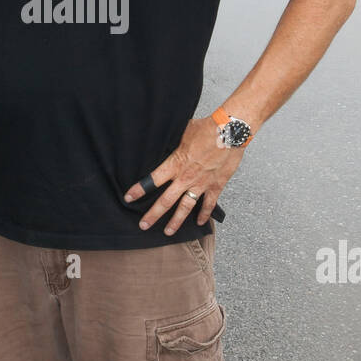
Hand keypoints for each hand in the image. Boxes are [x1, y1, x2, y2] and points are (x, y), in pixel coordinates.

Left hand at [124, 116, 245, 234]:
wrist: (230, 132)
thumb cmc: (206, 129)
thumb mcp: (183, 132)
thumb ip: (172, 141)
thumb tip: (163, 138)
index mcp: (176, 164)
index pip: (152, 180)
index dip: (139, 190)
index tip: (129, 197)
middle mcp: (186, 177)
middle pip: (166, 201)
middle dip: (153, 215)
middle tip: (144, 225)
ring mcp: (201, 184)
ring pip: (185, 208)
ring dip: (176, 221)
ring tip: (168, 232)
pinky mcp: (216, 185)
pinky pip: (209, 204)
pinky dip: (205, 214)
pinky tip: (200, 223)